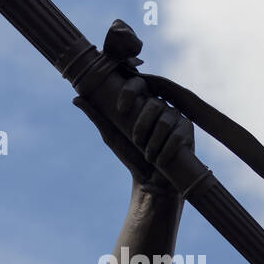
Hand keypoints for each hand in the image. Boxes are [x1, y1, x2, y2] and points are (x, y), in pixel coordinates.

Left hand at [73, 75, 193, 194]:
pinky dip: (165, 150)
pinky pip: (177, 135)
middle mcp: (160, 105)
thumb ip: (97, 116)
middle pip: (153, 103)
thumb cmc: (130, 155)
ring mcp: (175, 117)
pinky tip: (159, 160)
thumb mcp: (111, 135)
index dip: (130, 91)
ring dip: (153, 141)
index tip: (120, 109)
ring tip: (148, 155)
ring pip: (165, 120)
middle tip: (136, 141)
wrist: (150, 181)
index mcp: (142, 102)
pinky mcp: (187, 131)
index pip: (138, 83)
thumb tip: (76, 98)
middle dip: (142, 125)